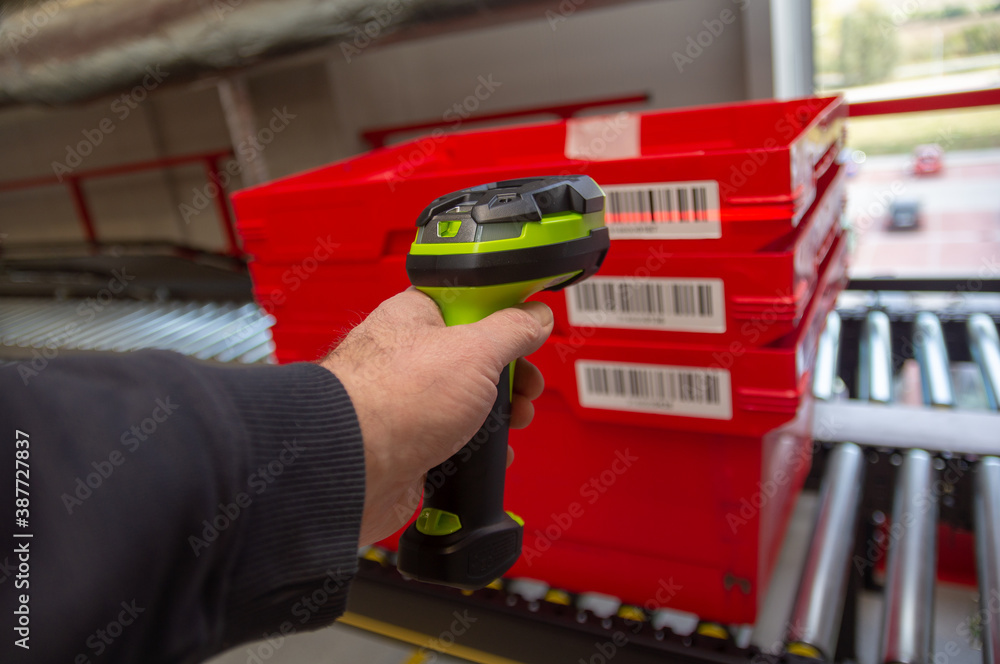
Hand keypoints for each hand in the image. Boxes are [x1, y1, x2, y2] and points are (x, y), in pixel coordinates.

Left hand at [320, 289, 552, 545]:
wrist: (351, 470)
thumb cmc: (391, 401)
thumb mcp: (474, 351)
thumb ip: (511, 330)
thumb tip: (534, 317)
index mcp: (416, 318)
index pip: (467, 300)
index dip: (502, 312)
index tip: (529, 323)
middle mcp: (410, 360)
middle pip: (475, 358)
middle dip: (510, 374)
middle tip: (525, 385)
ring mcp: (409, 407)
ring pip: (468, 404)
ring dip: (499, 415)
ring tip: (514, 421)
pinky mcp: (412, 447)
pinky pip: (456, 443)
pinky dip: (479, 451)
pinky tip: (491, 454)